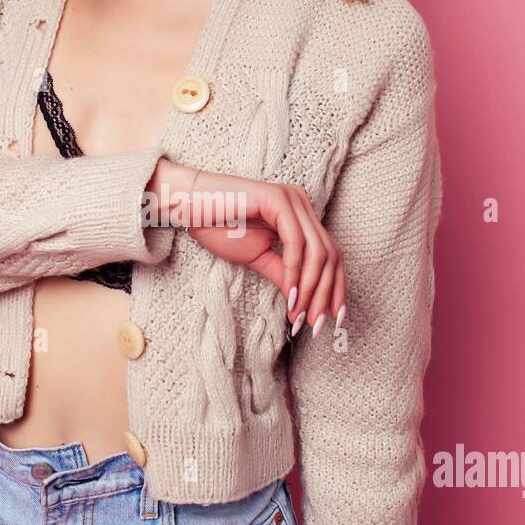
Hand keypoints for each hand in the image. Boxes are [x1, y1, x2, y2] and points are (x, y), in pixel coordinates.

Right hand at [148, 159, 345, 331]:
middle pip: (331, 254)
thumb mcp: (258, 257)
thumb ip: (284, 275)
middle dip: (326, 293)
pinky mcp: (278, 199)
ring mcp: (292, 199)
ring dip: (311, 288)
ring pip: (318, 250)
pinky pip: (295, 242)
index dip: (336, 287)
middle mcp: (302, 204)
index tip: (334, 319)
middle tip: (315, 324)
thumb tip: (303, 303)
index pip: (331, 254)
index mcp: (301, 215)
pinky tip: (290, 294)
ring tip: (300, 315)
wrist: (188, 205)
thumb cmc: (219, 226)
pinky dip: (295, 271)